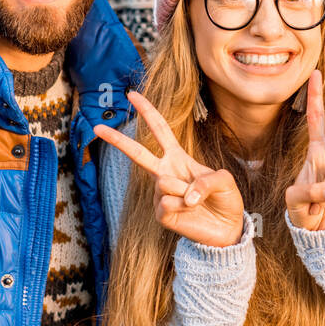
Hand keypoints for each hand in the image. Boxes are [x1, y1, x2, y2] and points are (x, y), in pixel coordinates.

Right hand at [93, 91, 244, 247]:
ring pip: (165, 183)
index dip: (147, 111)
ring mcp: (161, 194)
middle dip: (117, 140)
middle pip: (137, 153)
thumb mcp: (226, 182)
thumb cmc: (226, 200)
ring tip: (195, 201)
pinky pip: (167, 204)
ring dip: (186, 192)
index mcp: (179, 158)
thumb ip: (208, 181)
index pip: (160, 130)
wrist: (227, 230)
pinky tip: (189, 213)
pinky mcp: (160, 214)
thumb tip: (184, 195)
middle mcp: (165, 173)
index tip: (131, 95)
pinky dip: (183, 208)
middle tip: (97, 128)